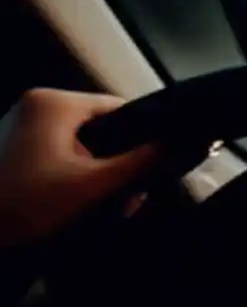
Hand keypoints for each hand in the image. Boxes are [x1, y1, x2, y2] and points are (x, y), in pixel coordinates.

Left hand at [0, 89, 155, 248]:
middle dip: (121, 159)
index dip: (143, 134)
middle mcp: (37, 105)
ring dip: (102, 169)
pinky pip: (63, 150)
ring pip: (84, 140)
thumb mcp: (93, 185)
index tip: (157, 163)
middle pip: (102, 125)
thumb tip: (168, 148)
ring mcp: (23, 123)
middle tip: (135, 193)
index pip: (118, 106)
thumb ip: (137, 164)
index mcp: (54, 103)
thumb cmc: (30, 203)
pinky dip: (79, 171)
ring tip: (115, 201)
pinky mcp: (17, 144)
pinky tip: (87, 197)